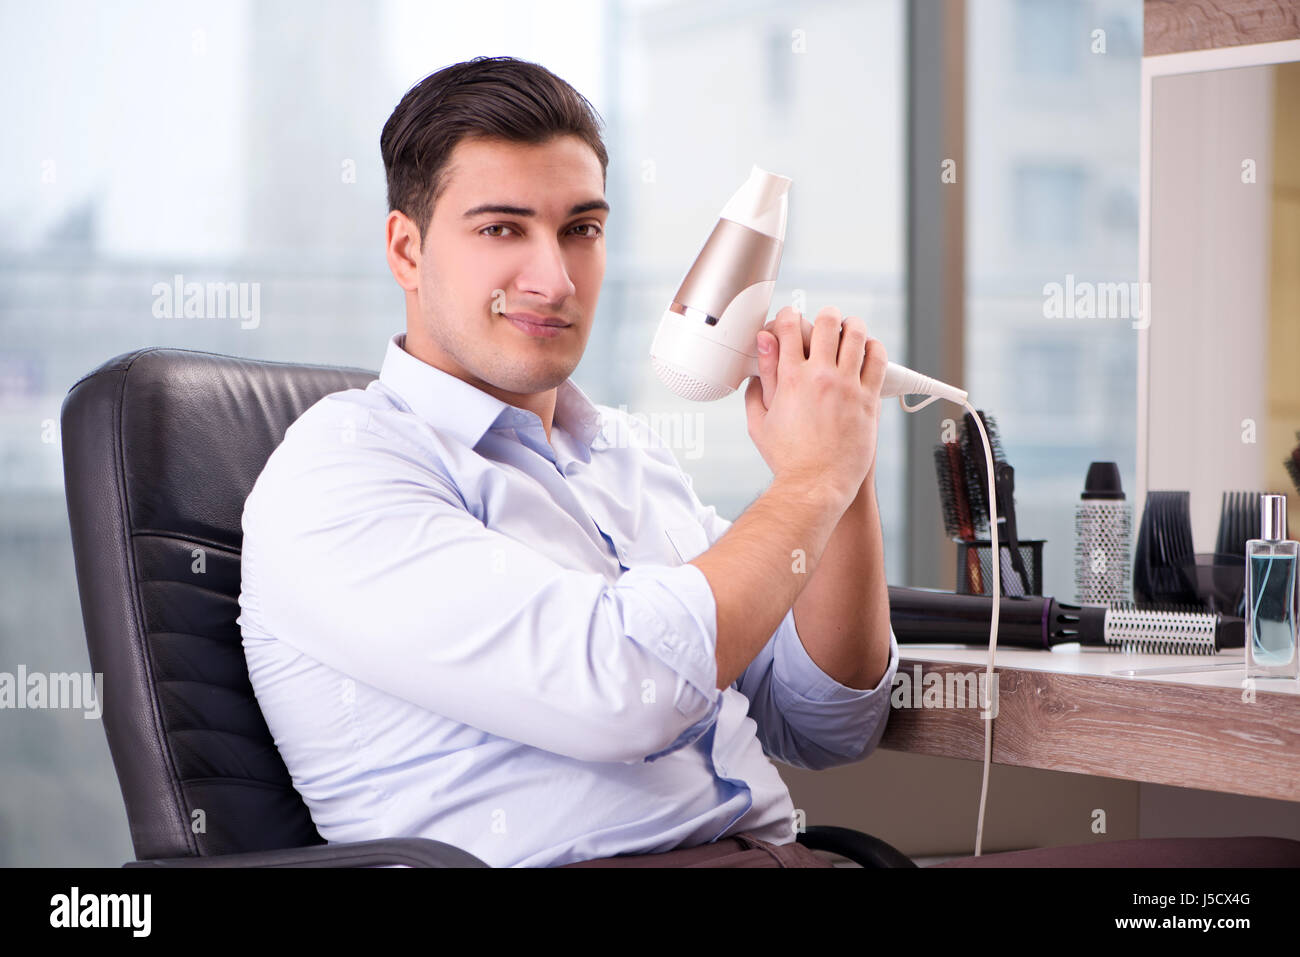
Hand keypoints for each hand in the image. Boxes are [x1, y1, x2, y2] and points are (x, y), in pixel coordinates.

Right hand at [744, 306, 887, 509]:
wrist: (816, 485)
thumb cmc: (788, 459)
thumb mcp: (759, 422)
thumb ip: (757, 387)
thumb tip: (758, 363)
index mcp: (790, 379)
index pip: (789, 327)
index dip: (788, 316)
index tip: (790, 319)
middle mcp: (820, 377)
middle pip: (826, 323)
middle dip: (824, 316)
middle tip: (824, 321)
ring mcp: (847, 386)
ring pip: (856, 335)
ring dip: (851, 326)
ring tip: (849, 329)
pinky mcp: (868, 399)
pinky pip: (877, 359)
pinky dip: (873, 347)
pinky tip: (868, 348)